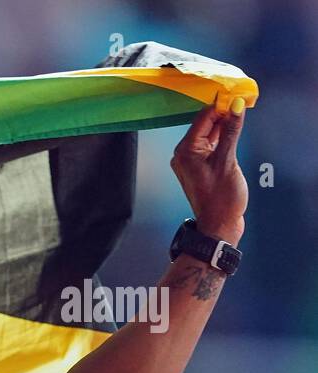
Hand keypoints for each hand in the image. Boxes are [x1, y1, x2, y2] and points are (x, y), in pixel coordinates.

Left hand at [171, 98, 247, 245]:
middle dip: (222, 113)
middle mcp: (183, 153)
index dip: (220, 105)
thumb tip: (236, 107)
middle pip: (204, 124)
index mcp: (186, 150)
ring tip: (240, 113)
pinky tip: (233, 130)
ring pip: (208, 134)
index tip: (237, 95)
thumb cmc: (221, 197)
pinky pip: (209, 145)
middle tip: (241, 102)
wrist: (218, 224)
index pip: (203, 118)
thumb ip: (231, 132)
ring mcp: (190, 160)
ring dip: (223, 124)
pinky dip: (221, 137)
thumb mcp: (227, 160)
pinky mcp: (199, 166)